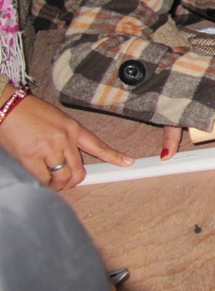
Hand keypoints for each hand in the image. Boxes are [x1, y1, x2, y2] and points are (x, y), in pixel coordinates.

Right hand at [0, 91, 132, 189]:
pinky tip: (40, 179)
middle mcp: (64, 139)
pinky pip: (43, 180)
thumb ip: (65, 139)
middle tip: (66, 183)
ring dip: (57, 185)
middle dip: (73, 181)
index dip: (114, 156)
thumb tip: (67, 160)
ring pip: (61, 178)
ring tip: (51, 182)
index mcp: (72, 128)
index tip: (128, 163)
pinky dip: (43, 184)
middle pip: (78, 171)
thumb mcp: (56, 120)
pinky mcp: (30, 157)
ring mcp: (48, 149)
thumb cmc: (28, 112)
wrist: (7, 106)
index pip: (98, 146)